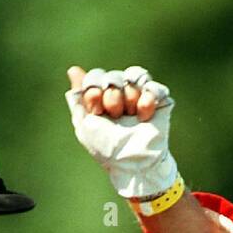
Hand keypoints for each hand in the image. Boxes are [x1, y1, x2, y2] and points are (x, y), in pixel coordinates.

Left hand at [65, 64, 178, 200]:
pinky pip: (153, 86)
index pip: (95, 77)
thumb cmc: (107, 149)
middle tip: (116, 116)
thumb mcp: (84, 126)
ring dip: (130, 99)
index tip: (97, 112)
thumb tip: (73, 69)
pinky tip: (145, 116)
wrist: (134, 163)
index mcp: (101, 97)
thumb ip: (78, 99)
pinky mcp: (159, 99)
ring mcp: (139, 94)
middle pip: (113, 76)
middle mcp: (120, 93)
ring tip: (133, 118)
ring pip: (133, 76)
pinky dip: (148, 100)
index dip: (94, 92)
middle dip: (112, 98)